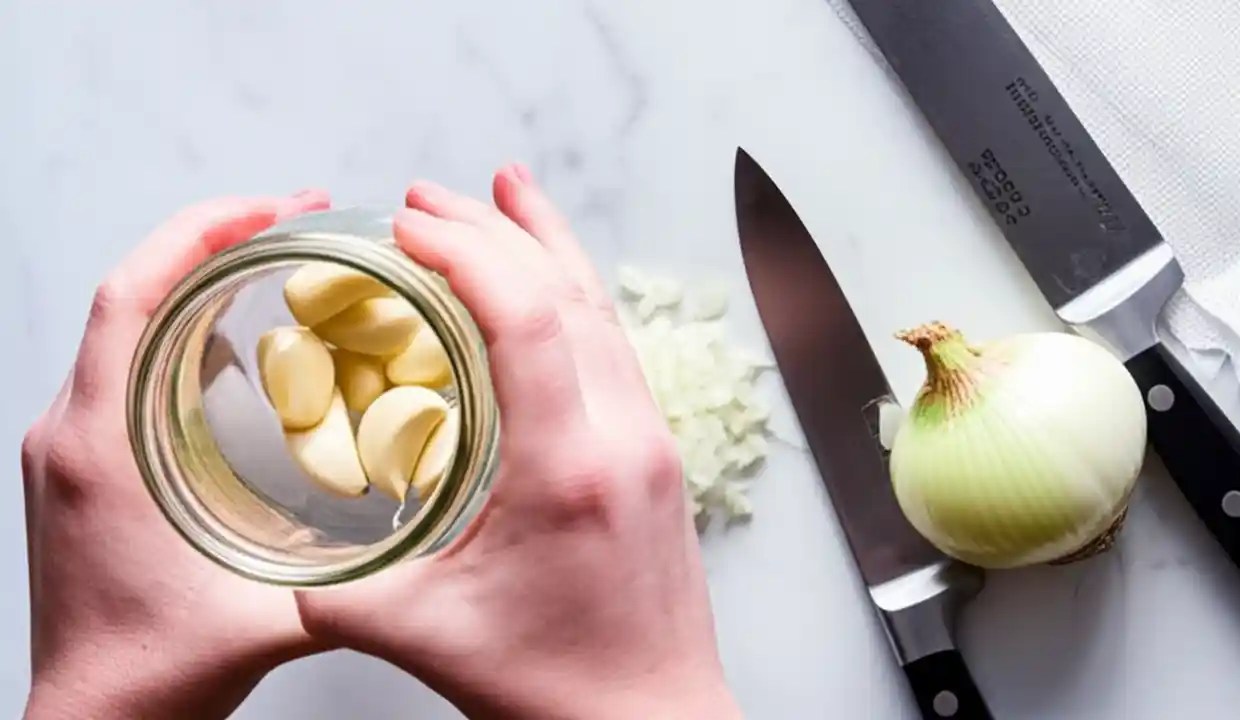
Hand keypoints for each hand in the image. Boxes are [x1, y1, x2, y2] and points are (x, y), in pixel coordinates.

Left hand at [21, 192, 331, 719]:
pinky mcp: (80, 463)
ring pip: (125, 325)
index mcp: (103, 443)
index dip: (203, 233)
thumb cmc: (157, 670)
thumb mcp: (273, 609)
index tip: (277, 209)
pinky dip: (180, 329)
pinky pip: (123, 364)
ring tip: (276, 259)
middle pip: (131, 291)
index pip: (135, 295)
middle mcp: (72, 429)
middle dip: (216, 238)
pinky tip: (235, 337)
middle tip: (300, 218)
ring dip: (198, 280)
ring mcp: (70, 445)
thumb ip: (349, 565)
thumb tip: (429, 505)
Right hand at [296, 168, 739, 719]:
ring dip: (547, 245)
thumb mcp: (424, 635)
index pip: (527, 319)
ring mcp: (651, 441)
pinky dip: (576, 296)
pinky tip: (552, 279)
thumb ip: (340, 594)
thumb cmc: (556, 689)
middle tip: (427, 196)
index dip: (465, 253)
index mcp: (568, 470)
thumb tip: (286, 563)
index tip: (407, 223)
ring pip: (603, 311)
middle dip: (494, 229)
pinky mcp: (656, 452)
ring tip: (503, 194)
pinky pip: (615, 347)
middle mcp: (623, 438)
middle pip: (567, 294)